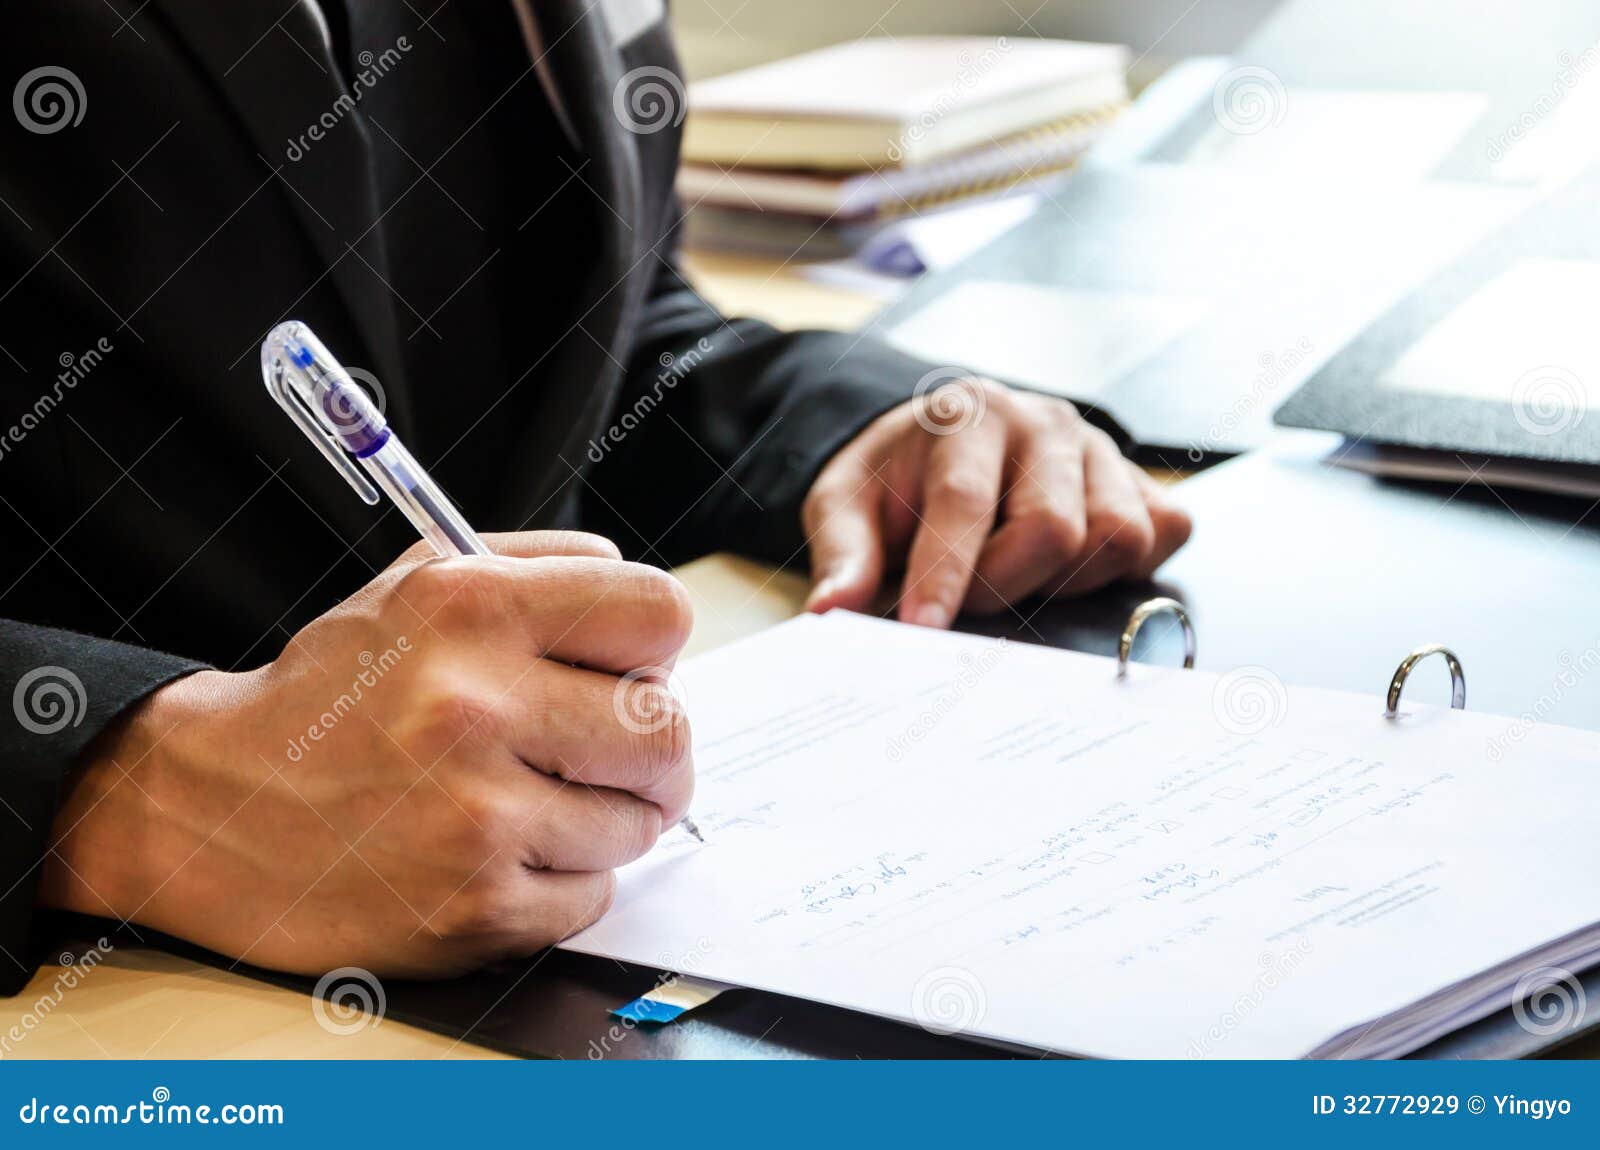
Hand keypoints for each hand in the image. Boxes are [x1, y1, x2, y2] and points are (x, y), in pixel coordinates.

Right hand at [40, 532, 693, 978]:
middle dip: (651, 748)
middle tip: (611, 754)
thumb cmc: (332, 696)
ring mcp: (476, 815)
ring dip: (607, 817)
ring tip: (538, 801)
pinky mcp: (475, 906)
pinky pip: (593, 894)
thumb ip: (543, 570)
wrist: (215, 810)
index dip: (656, 647)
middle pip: (668, 730)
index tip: (631, 670)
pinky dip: (565, 880)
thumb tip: (654, 613)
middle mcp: (473, 706)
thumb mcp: (419, 585)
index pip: (660, 613)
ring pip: (640, 821)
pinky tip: (504, 852)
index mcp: (470, 609)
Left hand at [803, 379, 1191, 625]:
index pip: (964, 502)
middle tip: (965, 597)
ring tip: (1019, 577)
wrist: (938, 443)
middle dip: (1003, 585)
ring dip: (1065, 581)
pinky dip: (1124, 568)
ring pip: (1116, 537)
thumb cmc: (896, 479)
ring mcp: (1100, 449)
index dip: (945, 574)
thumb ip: (843, 555)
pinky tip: (1069, 570)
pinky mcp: (1140, 478)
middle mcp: (1043, 422)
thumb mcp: (845, 504)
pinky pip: (1164, 533)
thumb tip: (833, 610)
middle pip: (1052, 529)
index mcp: (967, 416)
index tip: (922, 628)